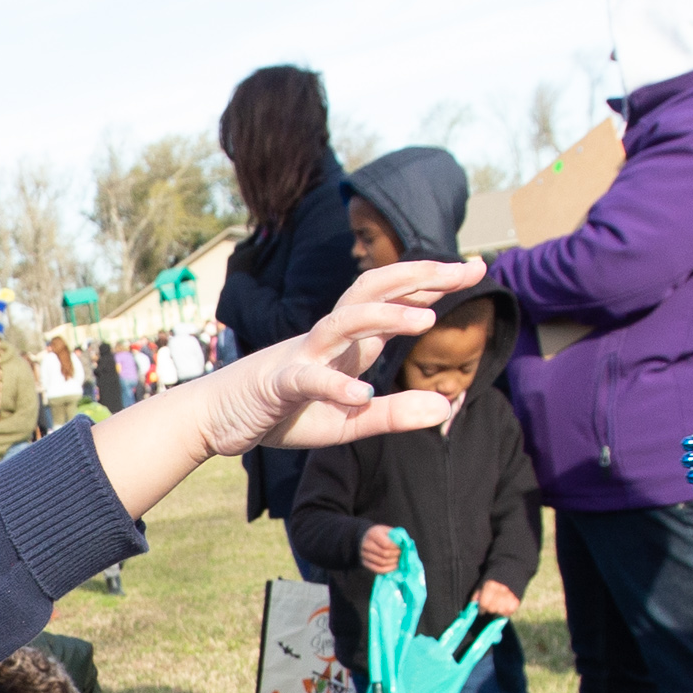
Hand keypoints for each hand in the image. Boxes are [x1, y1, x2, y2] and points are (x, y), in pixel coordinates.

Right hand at [192, 260, 485, 456]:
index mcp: (348, 344)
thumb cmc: (282, 413)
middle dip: (420, 277)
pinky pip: (308, 378)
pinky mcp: (279, 383)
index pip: (395, 301)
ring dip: (386, 318)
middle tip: (467, 270)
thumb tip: (444, 408)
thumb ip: (393, 415)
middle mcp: (329, 339)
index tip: (475, 269)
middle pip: (374, 291)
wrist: (216, 418)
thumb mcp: (348, 423)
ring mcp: (302, 356)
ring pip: (344, 322)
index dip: (433, 283)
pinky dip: (336, 384)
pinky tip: (363, 393)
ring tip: (427, 323)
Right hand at [357, 526, 402, 573]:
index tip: (401, 547)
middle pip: (384, 554)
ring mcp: (364, 554)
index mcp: (373, 534)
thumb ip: (397, 536)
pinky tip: (394, 566)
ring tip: (398, 559)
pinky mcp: (365, 562)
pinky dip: (388, 569)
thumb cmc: (381, 534)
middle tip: (400, 553)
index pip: (386, 544)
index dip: (396, 547)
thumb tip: (405, 545)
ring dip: (393, 562)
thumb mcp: (388, 530)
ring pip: (382, 563)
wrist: (367, 537)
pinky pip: (377, 569)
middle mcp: (366, 544)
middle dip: (395, 555)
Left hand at [474, 580, 522, 618]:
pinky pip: (510, 610)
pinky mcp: (517, 599)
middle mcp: (501, 590)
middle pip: (492, 608)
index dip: (482, 608)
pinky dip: (506, 611)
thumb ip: (477, 595)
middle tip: (490, 607)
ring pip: (501, 610)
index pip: (484, 603)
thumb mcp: (482, 583)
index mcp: (490, 585)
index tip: (482, 610)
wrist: (510, 569)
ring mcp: (510, 594)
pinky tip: (504, 607)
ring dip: (498, 610)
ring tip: (497, 607)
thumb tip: (473, 606)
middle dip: (489, 609)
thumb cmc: (493, 579)